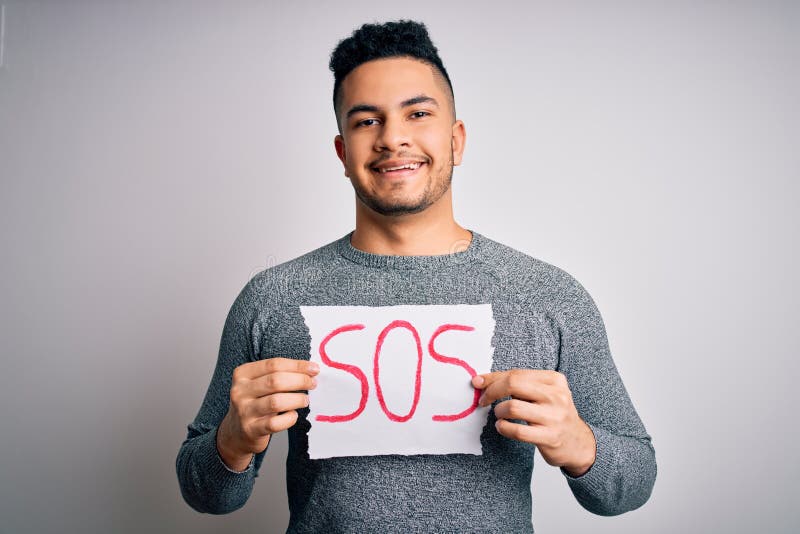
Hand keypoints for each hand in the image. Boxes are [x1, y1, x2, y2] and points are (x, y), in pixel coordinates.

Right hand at [217, 358, 318, 470]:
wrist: (236, 433)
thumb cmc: (254, 403)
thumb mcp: (258, 384)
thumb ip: (278, 375)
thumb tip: (310, 370)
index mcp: (242, 374)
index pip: (273, 364)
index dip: (297, 365)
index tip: (314, 369)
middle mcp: (240, 391)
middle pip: (275, 381)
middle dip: (300, 380)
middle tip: (312, 383)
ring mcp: (244, 411)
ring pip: (276, 402)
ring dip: (297, 399)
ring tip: (305, 400)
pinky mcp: (251, 430)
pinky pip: (275, 423)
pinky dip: (289, 418)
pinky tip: (293, 415)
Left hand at [472, 369, 595, 476]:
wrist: (578, 443)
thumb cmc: (553, 414)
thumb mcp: (542, 393)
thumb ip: (517, 384)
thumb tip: (480, 380)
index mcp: (554, 380)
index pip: (516, 373)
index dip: (492, 378)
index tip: (478, 383)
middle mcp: (556, 396)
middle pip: (513, 384)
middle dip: (492, 391)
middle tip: (484, 400)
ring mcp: (554, 417)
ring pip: (512, 407)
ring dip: (499, 412)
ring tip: (500, 415)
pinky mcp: (550, 437)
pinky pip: (518, 431)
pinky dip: (504, 428)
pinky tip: (503, 427)